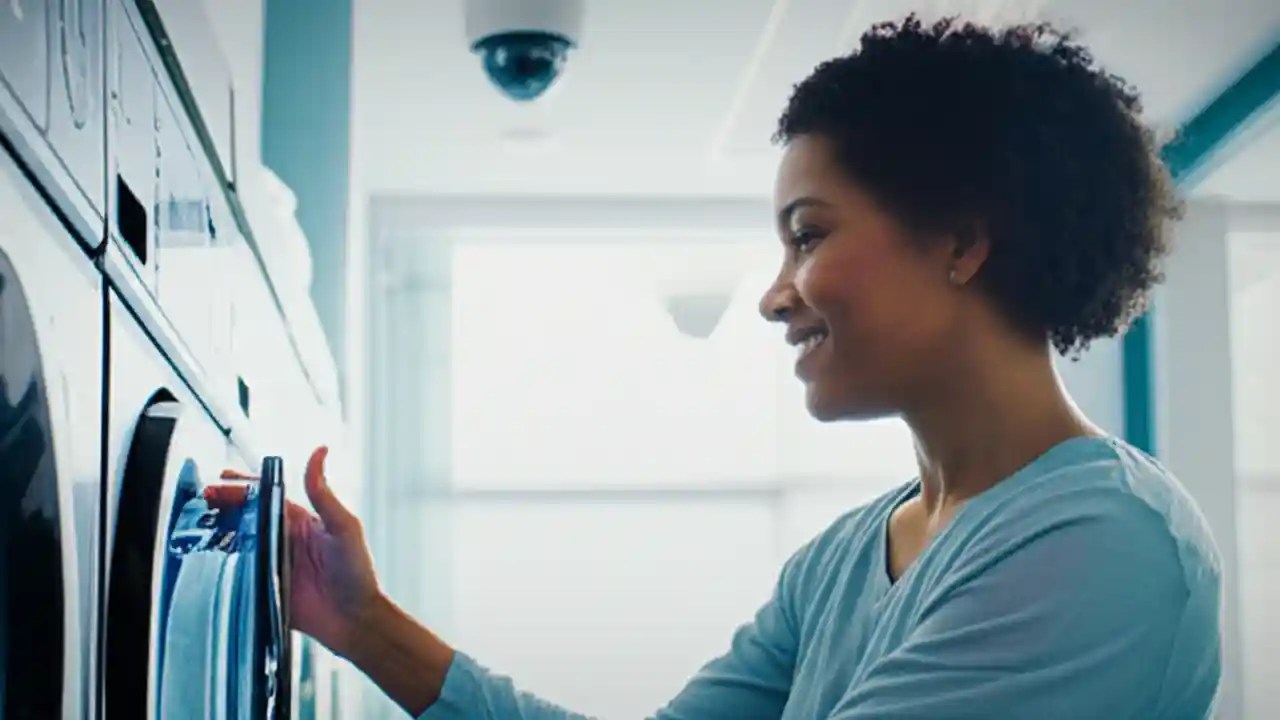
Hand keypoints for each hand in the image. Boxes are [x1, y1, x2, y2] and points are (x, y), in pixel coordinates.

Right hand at [211, 447, 381, 658]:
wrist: (353, 619)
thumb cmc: (356, 572)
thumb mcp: (342, 527)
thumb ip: (323, 493)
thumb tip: (320, 453)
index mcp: (298, 520)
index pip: (266, 495)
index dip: (243, 485)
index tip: (221, 478)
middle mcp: (282, 539)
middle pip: (245, 516)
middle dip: (222, 505)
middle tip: (200, 500)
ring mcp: (271, 563)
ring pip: (237, 543)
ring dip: (217, 533)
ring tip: (194, 525)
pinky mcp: (263, 588)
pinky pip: (237, 574)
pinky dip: (220, 566)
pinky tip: (204, 560)